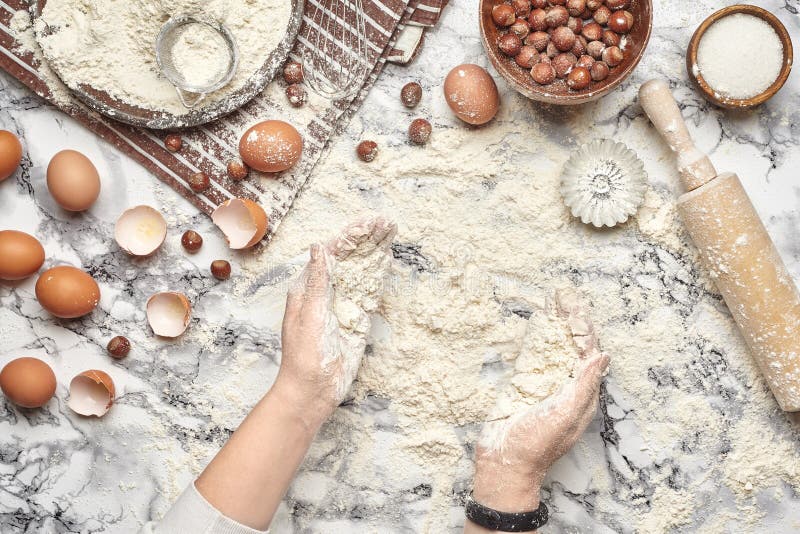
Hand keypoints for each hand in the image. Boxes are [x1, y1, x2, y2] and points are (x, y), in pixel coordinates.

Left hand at [274, 218, 395, 422]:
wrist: (312, 390)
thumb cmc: (304, 354)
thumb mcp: (310, 313)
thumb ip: (318, 280)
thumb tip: (320, 246)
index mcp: (309, 287)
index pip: (332, 253)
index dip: (351, 235)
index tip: (369, 221)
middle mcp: (327, 291)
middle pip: (349, 258)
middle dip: (366, 238)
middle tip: (386, 220)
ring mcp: (343, 304)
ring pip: (361, 271)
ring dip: (374, 251)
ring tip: (390, 231)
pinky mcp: (357, 320)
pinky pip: (369, 292)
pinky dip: (378, 274)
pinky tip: (386, 260)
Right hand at [471, 291, 609, 513]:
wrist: (504, 464)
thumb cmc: (536, 444)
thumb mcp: (564, 415)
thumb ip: (582, 385)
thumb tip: (602, 355)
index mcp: (581, 393)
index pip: (588, 352)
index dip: (584, 326)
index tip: (576, 303)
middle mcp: (565, 384)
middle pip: (572, 344)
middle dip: (570, 318)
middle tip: (564, 291)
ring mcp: (544, 383)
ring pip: (553, 346)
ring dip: (554, 322)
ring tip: (553, 298)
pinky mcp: (523, 384)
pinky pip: (532, 355)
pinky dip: (535, 336)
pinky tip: (535, 321)